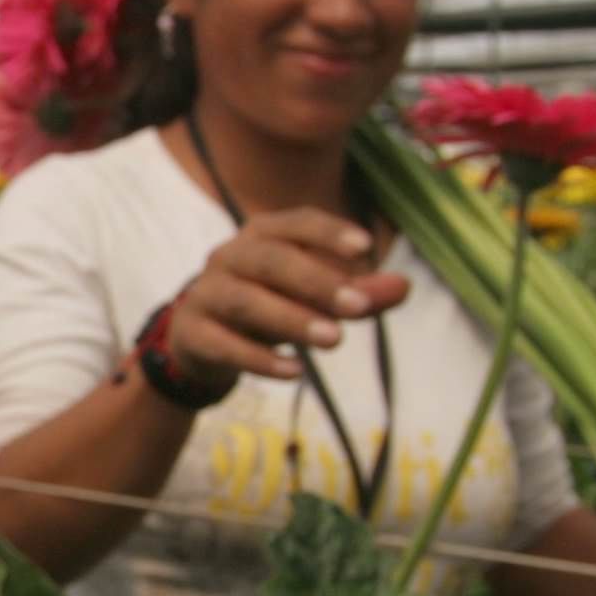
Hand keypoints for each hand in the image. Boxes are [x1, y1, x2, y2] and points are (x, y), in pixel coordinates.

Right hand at [168, 206, 411, 386]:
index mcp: (260, 236)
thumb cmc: (267, 307)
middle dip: (316, 281)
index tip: (365, 248)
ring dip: (291, 319)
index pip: (295, 223)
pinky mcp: (191, 333)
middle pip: (270, 260)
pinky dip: (259, 359)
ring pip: (244, 300)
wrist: (201, 343)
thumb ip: (357, 293)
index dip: (327, 232)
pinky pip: (223, 344)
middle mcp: (228, 257)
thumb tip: (405, 287)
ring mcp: (204, 294)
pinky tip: (296, 372)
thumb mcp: (312, 299)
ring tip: (335, 341)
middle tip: (359, 307)